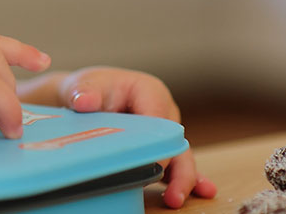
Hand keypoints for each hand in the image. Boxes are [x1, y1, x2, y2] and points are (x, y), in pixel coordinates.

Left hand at [56, 66, 217, 208]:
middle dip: (178, 168)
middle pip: (176, 141)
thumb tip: (84, 101)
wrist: (85, 97)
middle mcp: (164, 112)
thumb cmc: (91, 89)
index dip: (159, 142)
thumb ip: (86, 91)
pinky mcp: (161, 147)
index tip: (153, 164)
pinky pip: (175, 163)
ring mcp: (164, 132)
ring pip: (179, 156)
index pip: (159, 119)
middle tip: (173, 194)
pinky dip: (184, 178)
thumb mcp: (85, 85)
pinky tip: (201, 192)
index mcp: (150, 92)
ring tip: (176, 199)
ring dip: (182, 178)